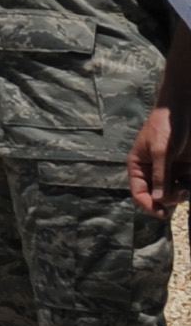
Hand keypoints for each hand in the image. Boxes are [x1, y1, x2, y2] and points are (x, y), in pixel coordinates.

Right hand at [132, 31, 190, 218]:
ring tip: (187, 188)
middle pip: (156, 197)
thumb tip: (158, 199)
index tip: (161, 214)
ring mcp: (168, 171)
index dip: (148, 205)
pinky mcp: (182, 170)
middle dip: (168, 199)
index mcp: (139, 166)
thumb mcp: (161, 151)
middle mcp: (152, 172)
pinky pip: (184, 187)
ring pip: (171, 195)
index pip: (139, 192)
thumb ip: (160, 175)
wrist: (182, 111)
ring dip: (180, 195)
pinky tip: (189, 182)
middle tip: (181, 191)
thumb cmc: (166, 127)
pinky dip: (188, 188)